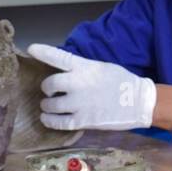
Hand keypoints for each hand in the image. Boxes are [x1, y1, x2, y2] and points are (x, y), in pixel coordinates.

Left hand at [28, 43, 156, 130]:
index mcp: (85, 68)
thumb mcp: (103, 68)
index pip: (59, 57)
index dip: (43, 52)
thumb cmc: (123, 83)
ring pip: (50, 105)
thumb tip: (66, 72)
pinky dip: (49, 120)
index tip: (32, 48)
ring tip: (49, 106)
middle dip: (47, 88)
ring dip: (47, 105)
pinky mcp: (82, 120)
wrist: (140, 103)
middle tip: (50, 91)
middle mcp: (78, 84)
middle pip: (49, 84)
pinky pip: (56, 122)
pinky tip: (48, 118)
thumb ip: (83, 69)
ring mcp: (79, 103)